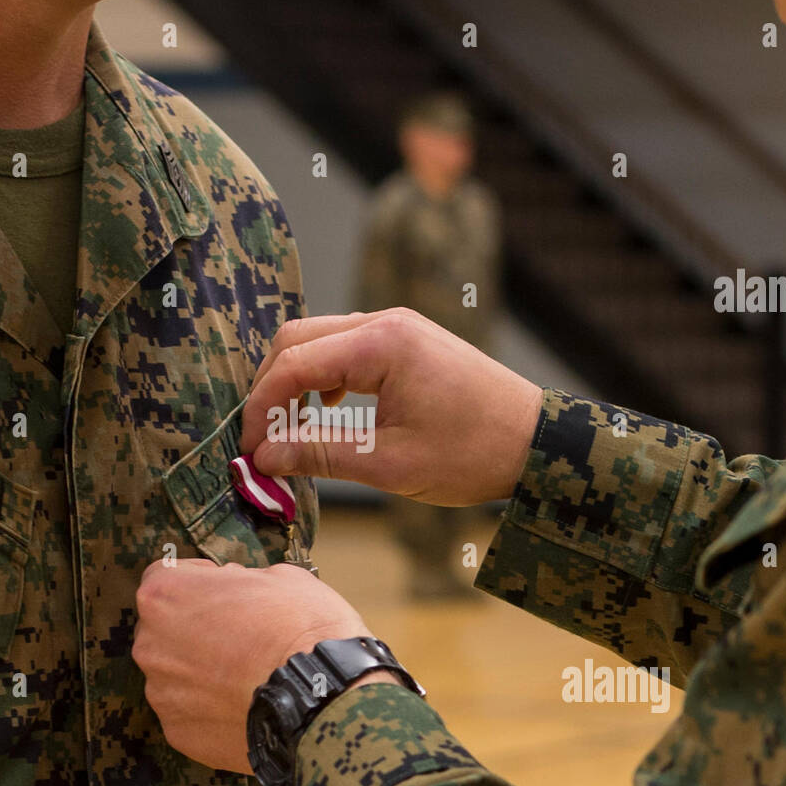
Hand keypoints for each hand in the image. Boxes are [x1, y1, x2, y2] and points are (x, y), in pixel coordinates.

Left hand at [133, 558, 370, 772]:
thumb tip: (240, 590)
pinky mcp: (179, 733)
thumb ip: (242, 581)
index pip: (162, 577)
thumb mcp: (280, 577)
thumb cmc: (300, 628)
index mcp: (166, 596)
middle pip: (163, 630)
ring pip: (175, 676)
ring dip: (202, 673)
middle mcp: (151, 644)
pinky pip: (191, 714)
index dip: (196, 581)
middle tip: (239, 636)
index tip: (222, 590)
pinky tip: (246, 705)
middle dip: (194, 629)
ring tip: (247, 677)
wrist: (320, 698)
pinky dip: (212, 710)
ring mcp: (162, 693)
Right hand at [239, 308, 542, 506]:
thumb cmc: (474, 453)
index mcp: (381, 344)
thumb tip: (264, 459)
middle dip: (270, 390)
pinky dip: (321, 377)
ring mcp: (397, 326)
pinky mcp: (405, 340)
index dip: (261, 408)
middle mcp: (385, 322)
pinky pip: (344, 347)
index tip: (248, 450)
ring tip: (287, 432)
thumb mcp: (390, 464)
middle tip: (261, 442)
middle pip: (296, 340)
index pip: (293, 364)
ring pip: (317, 340)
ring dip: (293, 382)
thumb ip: (320, 455)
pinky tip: (323, 412)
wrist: (537, 441)